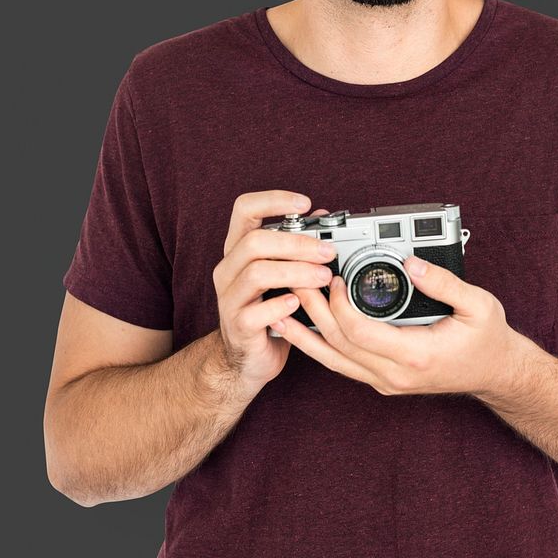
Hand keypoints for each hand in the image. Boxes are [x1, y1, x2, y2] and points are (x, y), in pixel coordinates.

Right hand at [212, 191, 332, 392]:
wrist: (248, 357)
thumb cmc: (268, 309)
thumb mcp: (282, 272)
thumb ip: (297, 245)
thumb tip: (322, 216)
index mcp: (238, 249)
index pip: (244, 209)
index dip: (273, 200)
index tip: (305, 203)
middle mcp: (228, 269)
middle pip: (255, 241)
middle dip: (297, 243)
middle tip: (328, 252)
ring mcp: (229, 298)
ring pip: (258, 273)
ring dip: (296, 272)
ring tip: (323, 278)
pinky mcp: (238, 326)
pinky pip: (257, 312)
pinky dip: (281, 306)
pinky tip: (298, 304)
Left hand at [272, 255, 519, 396]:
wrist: (496, 374)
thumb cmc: (488, 340)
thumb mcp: (479, 305)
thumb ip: (443, 283)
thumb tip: (412, 262)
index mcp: (416, 356)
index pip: (359, 333)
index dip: (338, 304)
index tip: (333, 277)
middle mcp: (394, 375)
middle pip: (338, 344)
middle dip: (313, 310)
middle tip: (294, 278)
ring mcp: (386, 381)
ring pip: (333, 360)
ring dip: (305, 333)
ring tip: (278, 309)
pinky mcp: (382, 379)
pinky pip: (342, 364)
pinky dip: (318, 346)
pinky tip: (299, 331)